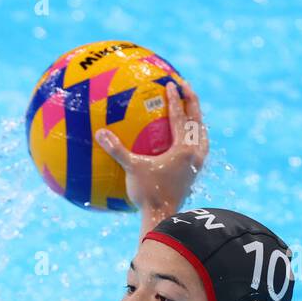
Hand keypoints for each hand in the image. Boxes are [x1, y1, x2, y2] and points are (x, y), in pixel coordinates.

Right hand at [94, 79, 207, 225]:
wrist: (163, 217)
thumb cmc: (148, 194)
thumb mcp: (132, 169)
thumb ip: (117, 150)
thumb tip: (99, 133)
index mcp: (183, 148)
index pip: (180, 117)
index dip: (174, 98)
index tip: (170, 83)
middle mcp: (195, 153)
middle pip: (197, 120)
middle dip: (192, 101)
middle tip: (186, 85)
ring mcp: (198, 163)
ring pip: (202, 133)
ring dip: (197, 118)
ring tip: (192, 109)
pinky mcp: (195, 172)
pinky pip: (200, 146)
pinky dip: (196, 136)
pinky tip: (189, 137)